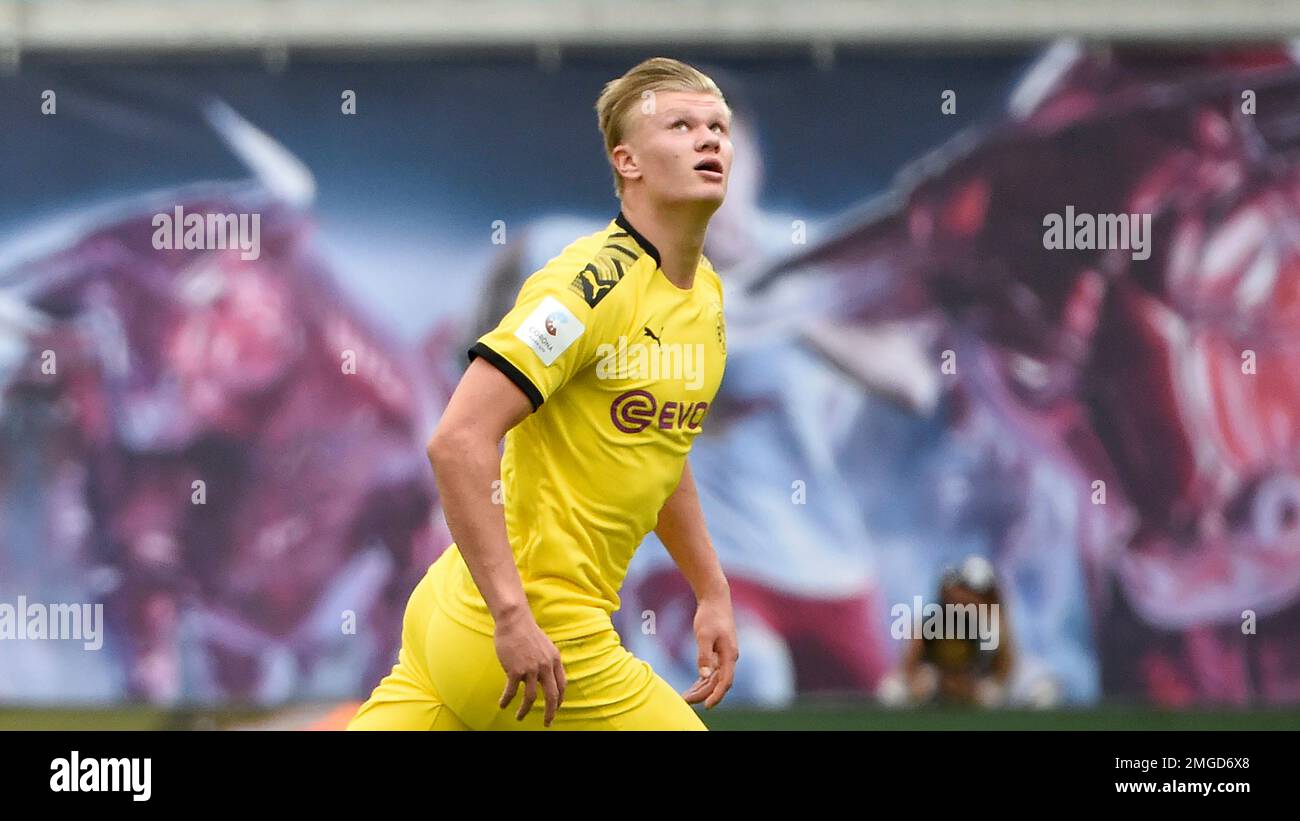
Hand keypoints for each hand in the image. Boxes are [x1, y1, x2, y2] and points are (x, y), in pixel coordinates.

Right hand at [494, 608, 565, 726]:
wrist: (514, 620)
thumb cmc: (527, 632)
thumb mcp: (545, 646)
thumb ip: (548, 661)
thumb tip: (547, 676)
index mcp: (555, 660)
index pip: (562, 685)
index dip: (559, 699)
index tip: (555, 708)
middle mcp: (545, 666)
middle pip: (552, 696)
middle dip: (550, 713)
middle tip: (547, 723)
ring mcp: (531, 668)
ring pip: (530, 698)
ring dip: (525, 711)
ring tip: (519, 717)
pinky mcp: (515, 669)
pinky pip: (511, 691)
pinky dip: (506, 700)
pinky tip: (502, 705)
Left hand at [681, 590, 738, 708]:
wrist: (715, 599)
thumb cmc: (710, 615)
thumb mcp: (704, 635)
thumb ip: (704, 656)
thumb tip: (704, 676)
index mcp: (729, 655)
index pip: (725, 681)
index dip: (717, 695)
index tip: (707, 706)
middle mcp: (729, 657)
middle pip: (718, 683)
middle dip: (704, 694)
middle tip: (685, 701)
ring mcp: (725, 655)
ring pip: (715, 679)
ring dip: (702, 689)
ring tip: (685, 697)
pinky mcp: (719, 651)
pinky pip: (712, 671)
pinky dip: (703, 680)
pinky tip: (693, 686)